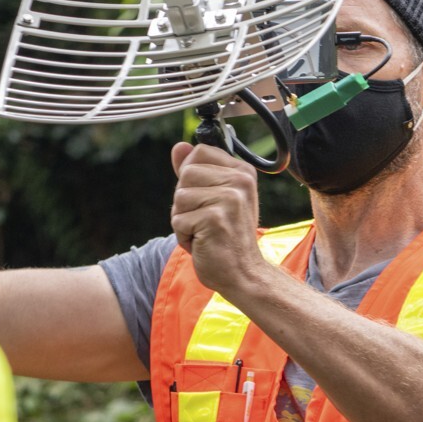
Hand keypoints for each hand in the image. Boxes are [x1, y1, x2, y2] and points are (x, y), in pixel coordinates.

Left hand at [169, 142, 264, 294]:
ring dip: (183, 220)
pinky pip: (178, 220)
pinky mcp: (215, 218)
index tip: (205, 198)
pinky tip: (203, 243)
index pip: (198, 152)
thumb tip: (178, 147)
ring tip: (204, 232)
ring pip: (179, 197)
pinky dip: (184, 236)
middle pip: (186, 174)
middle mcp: (240, 181)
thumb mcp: (215, 198)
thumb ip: (196, 171)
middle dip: (185, 201)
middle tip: (205, 220)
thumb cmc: (228, 237)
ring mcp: (229, 199)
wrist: (244, 274)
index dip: (190, 175)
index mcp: (243, 171)